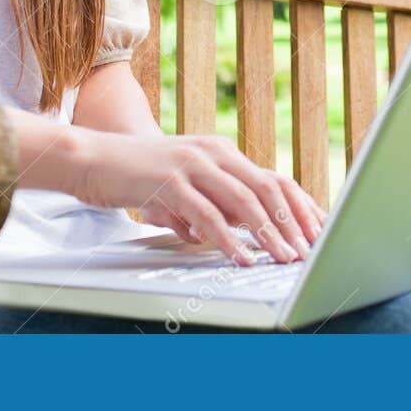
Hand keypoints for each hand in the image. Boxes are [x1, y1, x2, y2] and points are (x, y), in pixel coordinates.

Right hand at [71, 130, 328, 265]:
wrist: (92, 159)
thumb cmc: (139, 176)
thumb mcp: (185, 186)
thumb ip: (214, 204)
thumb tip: (242, 234)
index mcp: (222, 152)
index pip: (273, 179)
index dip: (299, 206)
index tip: (318, 233)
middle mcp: (214, 152)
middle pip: (267, 188)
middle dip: (293, 222)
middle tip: (310, 251)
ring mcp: (193, 164)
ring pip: (244, 201)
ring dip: (269, 234)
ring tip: (285, 259)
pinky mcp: (171, 181)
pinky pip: (207, 214)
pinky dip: (228, 239)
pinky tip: (241, 257)